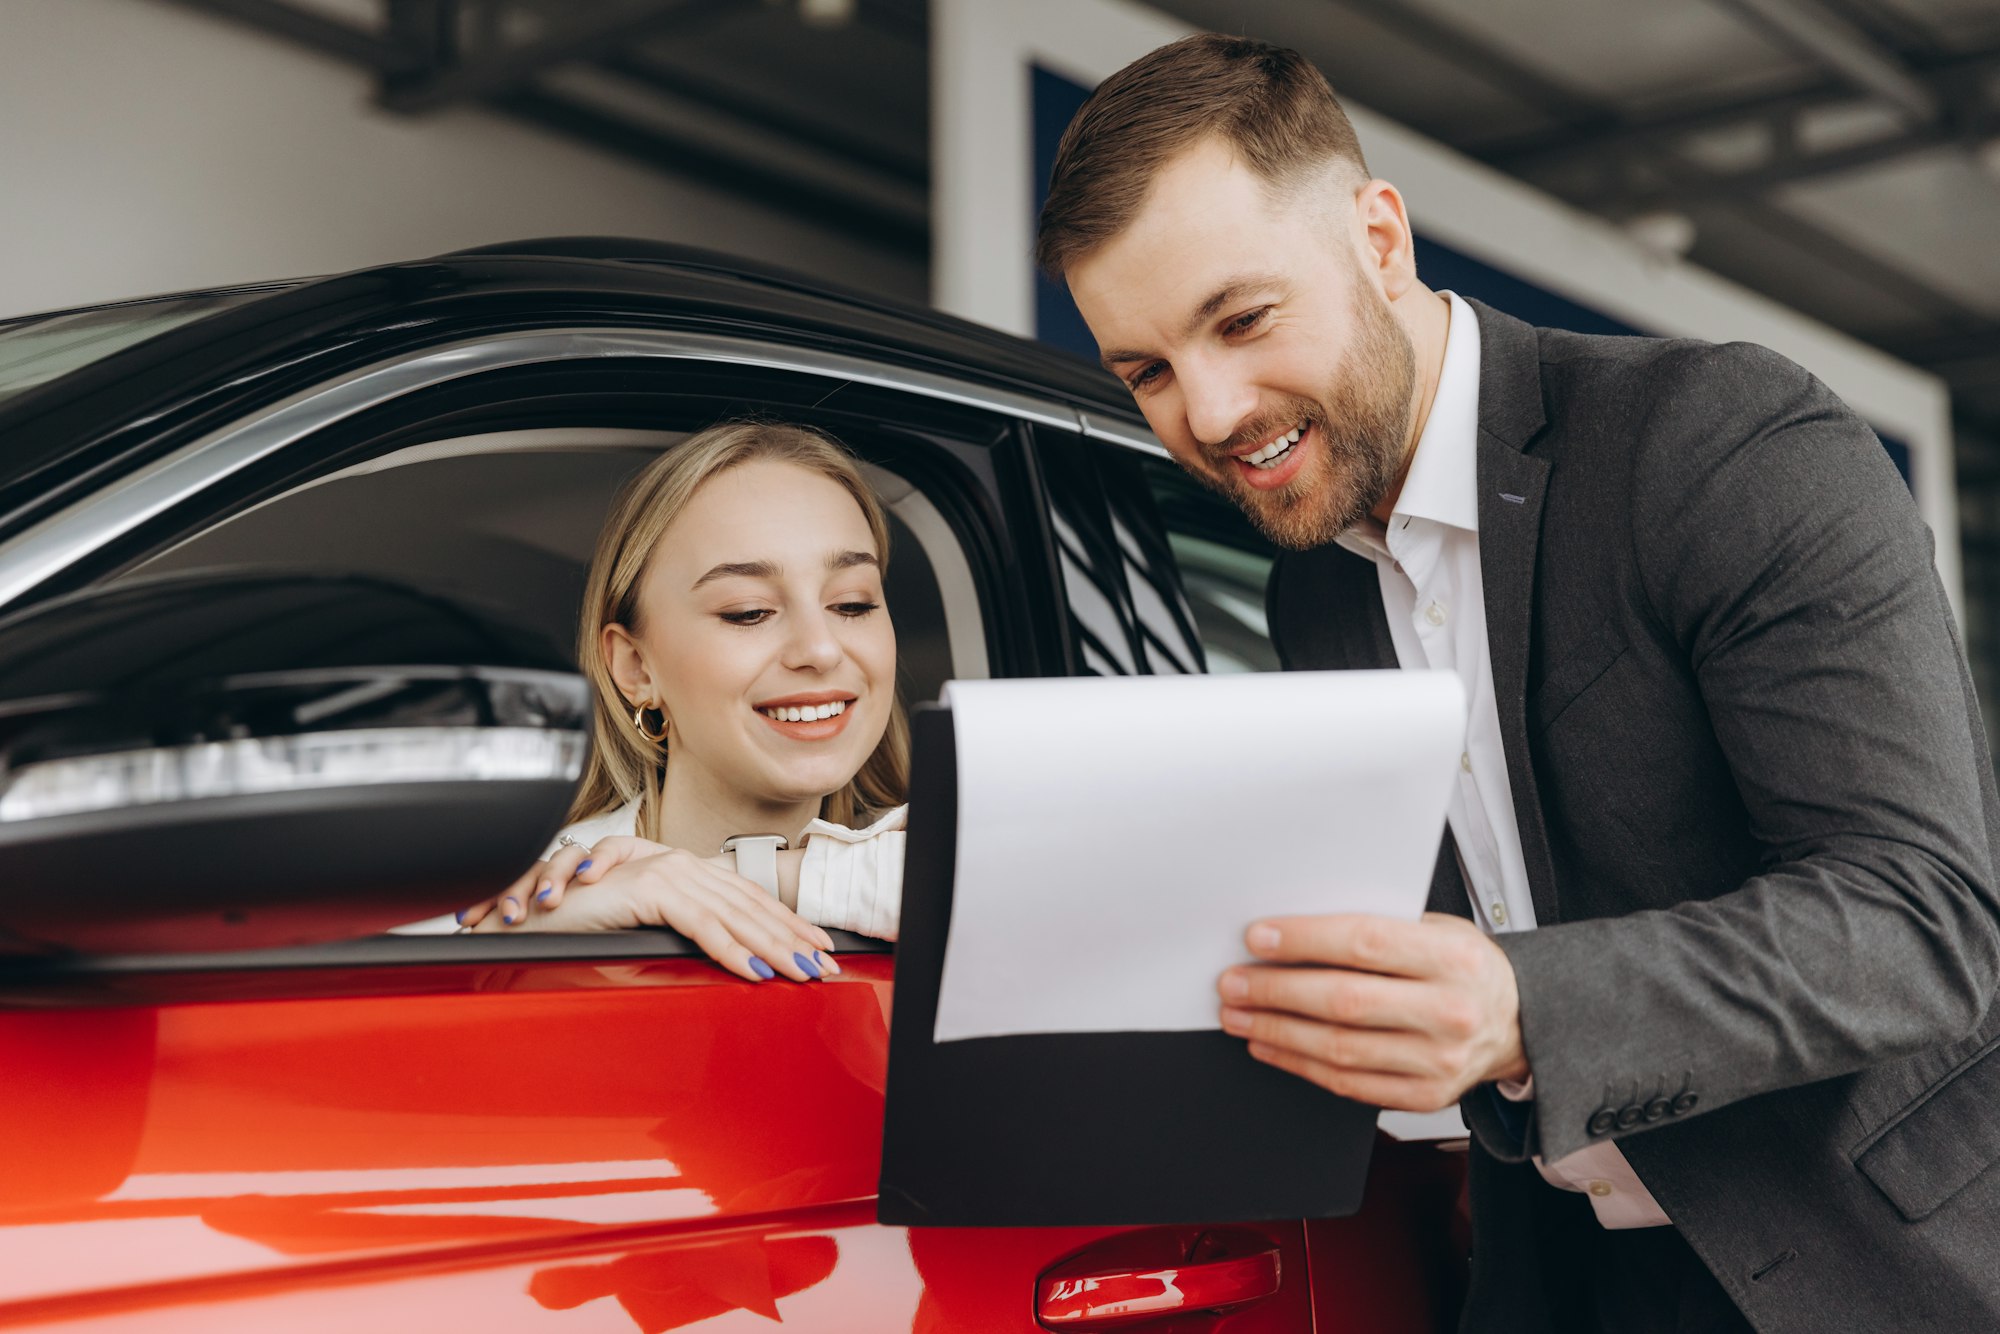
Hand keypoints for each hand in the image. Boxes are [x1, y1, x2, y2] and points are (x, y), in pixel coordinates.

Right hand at [469, 847, 839, 983]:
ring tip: (804, 972)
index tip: (817, 948)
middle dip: (793, 937)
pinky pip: (701, 925)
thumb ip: (678, 935)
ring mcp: (667, 872)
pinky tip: (755, 971)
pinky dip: (732, 950)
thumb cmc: (581, 920)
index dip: (786, 924)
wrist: (531, 908)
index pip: (747, 899)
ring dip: (774, 947)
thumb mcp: (642, 927)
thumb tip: (722, 960)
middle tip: (827, 965)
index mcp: (684, 870)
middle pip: (750, 906)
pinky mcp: (650, 889)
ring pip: (735, 916)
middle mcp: (681, 865)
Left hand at [1217, 912, 1527, 1111]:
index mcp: (1454, 958)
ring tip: (1238, 1014)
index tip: (1258, 937)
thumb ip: (1377, 927)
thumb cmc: (1463, 967)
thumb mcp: (1437, 929)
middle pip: (1344, 1001)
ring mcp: (1439, 1061)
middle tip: (1232, 981)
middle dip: (1276, 991)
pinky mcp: (1424, 1096)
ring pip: (1339, 1048)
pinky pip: (1347, 1083)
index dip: (1305, 940)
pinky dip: (1299, 1064)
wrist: (1516, 1022)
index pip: (1367, 943)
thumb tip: (1291, 929)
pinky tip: (1269, 1045)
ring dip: (1276, 1031)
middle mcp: (1450, 1012)